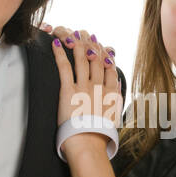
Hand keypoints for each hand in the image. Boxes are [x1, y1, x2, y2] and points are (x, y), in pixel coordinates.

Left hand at [50, 26, 121, 157]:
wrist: (88, 143)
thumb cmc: (100, 134)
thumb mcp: (115, 115)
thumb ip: (117, 97)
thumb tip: (119, 83)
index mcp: (111, 92)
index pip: (111, 67)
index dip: (106, 54)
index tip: (103, 47)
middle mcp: (99, 86)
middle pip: (97, 59)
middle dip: (92, 44)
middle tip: (88, 34)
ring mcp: (84, 87)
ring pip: (82, 59)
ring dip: (78, 43)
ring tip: (74, 33)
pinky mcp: (68, 91)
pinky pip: (65, 68)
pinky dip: (60, 54)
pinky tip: (56, 45)